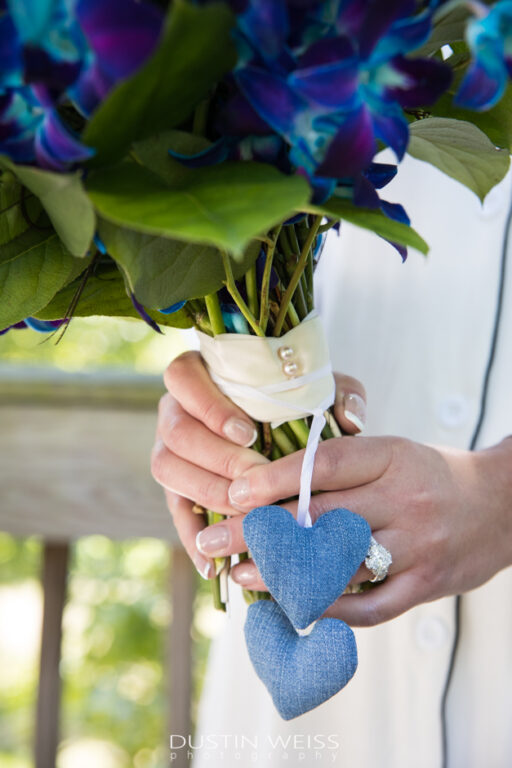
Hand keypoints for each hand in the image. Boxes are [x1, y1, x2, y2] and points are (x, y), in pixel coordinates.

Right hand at [151, 351, 366, 579]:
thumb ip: (341, 395)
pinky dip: (193, 539)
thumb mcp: (324, 392)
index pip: (183, 377)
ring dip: (208, 493)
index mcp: (201, 374)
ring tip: (247, 512)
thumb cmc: (302, 404)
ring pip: (167, 469)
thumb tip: (353, 422)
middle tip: (256, 479)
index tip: (248, 434)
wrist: (288, 435)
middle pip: (176, 432)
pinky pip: (175, 513)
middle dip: (218, 459)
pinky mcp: (176, 489)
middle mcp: (175, 410)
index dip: (210, 406)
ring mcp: (170, 450)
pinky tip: (215, 564)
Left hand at [212, 434, 511, 625]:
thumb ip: (341, 465)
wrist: (502, 506)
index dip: (275, 479)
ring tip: (241, 574)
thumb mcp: (392, 452)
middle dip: (258, 530)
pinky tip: (292, 607)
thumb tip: (266, 485)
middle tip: (212, 538)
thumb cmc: (431, 474)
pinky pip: (370, 605)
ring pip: (339, 565)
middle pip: (321, 517)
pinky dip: (328, 609)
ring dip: (283, 574)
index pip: (326, 466)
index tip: (233, 491)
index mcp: (393, 456)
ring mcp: (418, 545)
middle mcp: (405, 499)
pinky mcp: (426, 584)